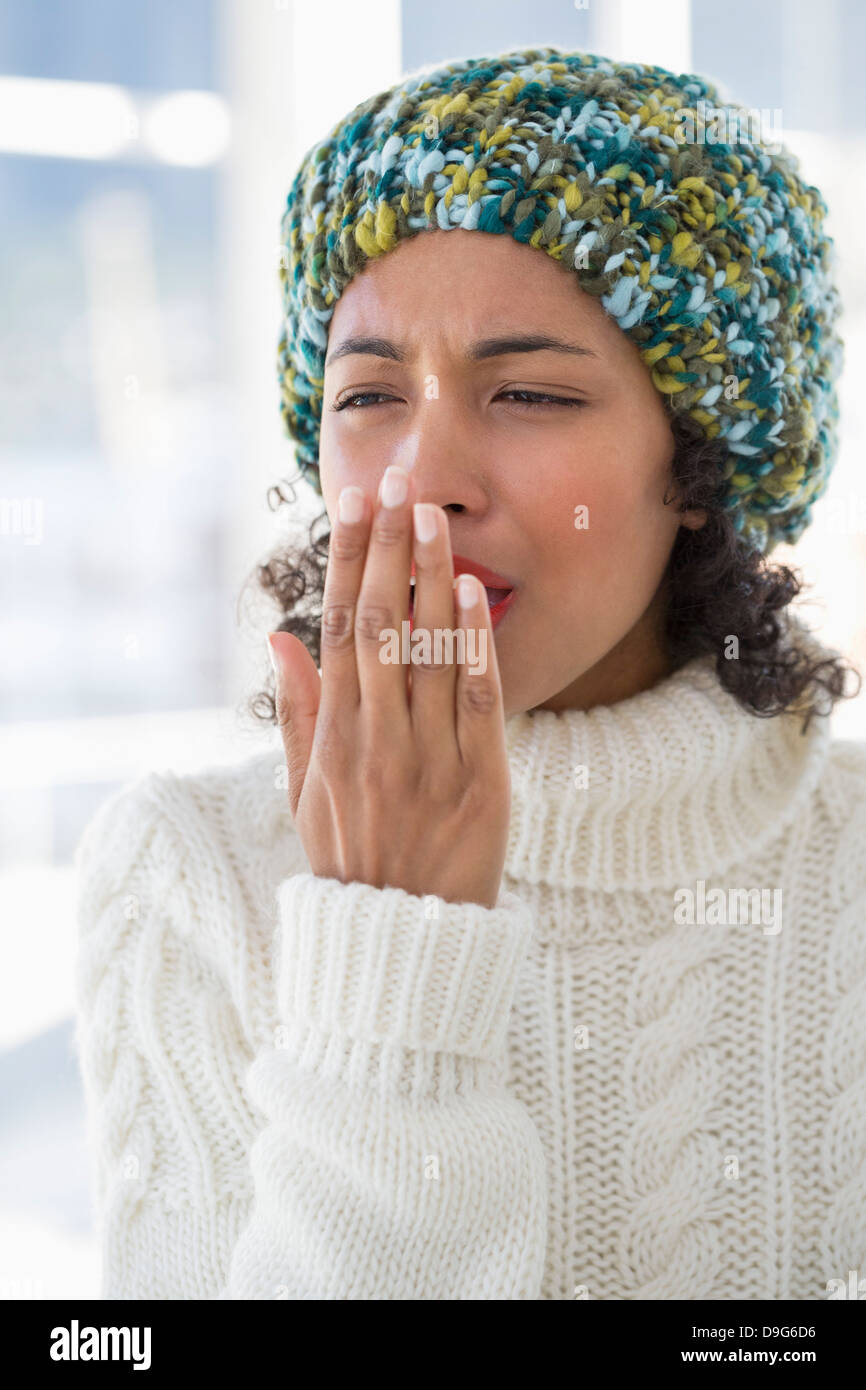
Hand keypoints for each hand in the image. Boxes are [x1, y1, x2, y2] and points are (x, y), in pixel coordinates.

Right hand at [267, 464, 510, 909]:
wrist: (403, 945)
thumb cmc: (349, 861)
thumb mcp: (302, 793)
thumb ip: (294, 711)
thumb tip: (281, 635)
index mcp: (331, 739)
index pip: (336, 630)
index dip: (346, 562)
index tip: (354, 503)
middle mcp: (376, 739)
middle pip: (380, 625)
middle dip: (388, 548)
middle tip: (397, 481)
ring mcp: (429, 759)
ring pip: (430, 651)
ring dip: (433, 576)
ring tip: (436, 514)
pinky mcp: (481, 780)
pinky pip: (480, 698)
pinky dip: (477, 641)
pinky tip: (475, 589)